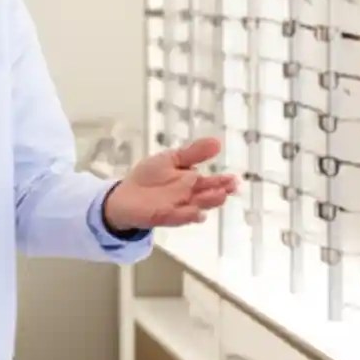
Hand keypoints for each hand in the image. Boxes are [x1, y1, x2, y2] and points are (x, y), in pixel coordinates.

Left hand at [102, 136, 238, 231]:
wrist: (124, 194)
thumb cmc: (149, 176)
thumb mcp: (171, 159)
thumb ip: (193, 153)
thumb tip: (217, 142)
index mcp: (192, 182)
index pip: (212, 182)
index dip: (223, 181)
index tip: (235, 179)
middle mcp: (188, 197)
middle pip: (208, 195)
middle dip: (220, 191)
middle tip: (230, 187)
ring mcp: (177, 207)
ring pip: (197, 206)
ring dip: (208, 202)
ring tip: (219, 195)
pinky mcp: (163, 216)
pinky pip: (178, 217)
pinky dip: (188, 215)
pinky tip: (197, 212)